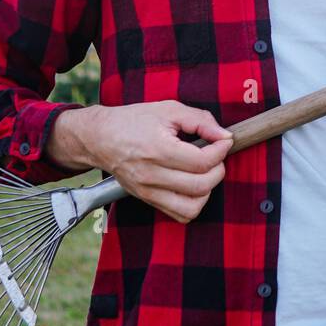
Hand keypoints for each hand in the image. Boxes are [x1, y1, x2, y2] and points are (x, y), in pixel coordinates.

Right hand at [49, 101, 232, 222]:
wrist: (100, 137)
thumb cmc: (134, 120)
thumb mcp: (169, 109)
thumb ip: (200, 120)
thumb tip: (225, 136)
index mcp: (158, 149)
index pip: (202, 162)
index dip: (221, 151)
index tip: (224, 141)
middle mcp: (151, 175)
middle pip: (201, 185)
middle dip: (218, 170)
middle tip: (216, 156)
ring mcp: (148, 191)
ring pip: (192, 207)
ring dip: (207, 190)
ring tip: (204, 172)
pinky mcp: (147, 200)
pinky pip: (179, 215)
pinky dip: (193, 204)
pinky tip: (192, 185)